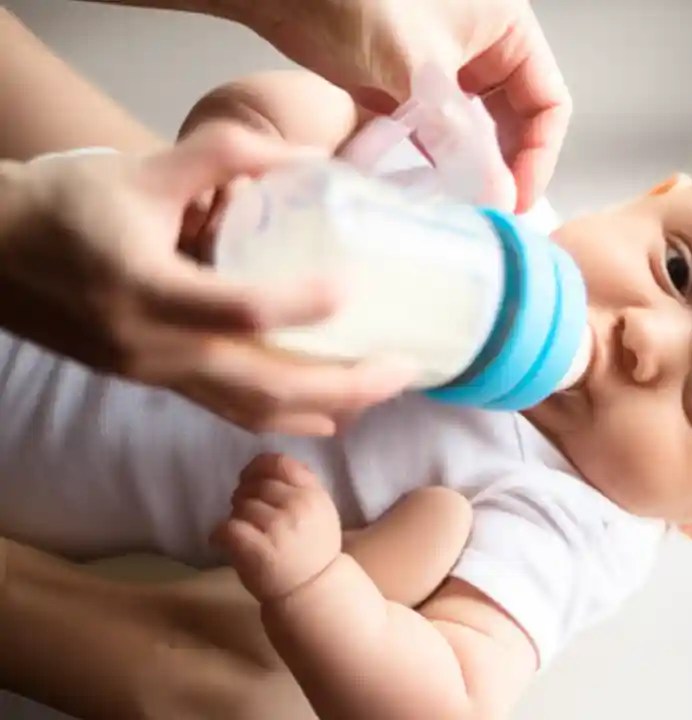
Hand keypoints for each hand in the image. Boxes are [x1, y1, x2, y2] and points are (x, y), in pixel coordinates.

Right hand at [0, 124, 415, 435]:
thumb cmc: (62, 208)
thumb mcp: (141, 170)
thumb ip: (221, 156)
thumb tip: (304, 155)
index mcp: (148, 291)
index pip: (241, 309)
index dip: (302, 303)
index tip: (355, 288)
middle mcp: (156, 348)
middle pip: (265, 385)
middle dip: (344, 385)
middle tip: (406, 368)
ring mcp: (157, 374)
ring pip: (252, 411)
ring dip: (324, 408)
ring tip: (383, 392)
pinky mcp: (158, 381)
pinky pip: (230, 411)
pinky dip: (284, 416)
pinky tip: (328, 414)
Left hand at [214, 454, 342, 601]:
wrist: (312, 590)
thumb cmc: (313, 548)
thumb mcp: (321, 510)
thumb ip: (302, 485)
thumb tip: (270, 463)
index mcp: (314, 494)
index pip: (279, 463)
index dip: (257, 466)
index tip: (250, 477)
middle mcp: (297, 506)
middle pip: (255, 484)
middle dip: (245, 495)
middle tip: (248, 513)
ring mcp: (276, 527)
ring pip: (240, 505)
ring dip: (236, 516)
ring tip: (245, 531)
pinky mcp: (256, 549)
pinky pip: (226, 527)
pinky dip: (220, 534)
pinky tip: (225, 541)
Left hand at [239, 0, 570, 212]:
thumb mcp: (417, 71)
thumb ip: (461, 139)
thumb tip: (498, 199)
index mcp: (506, 27)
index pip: (548, 101)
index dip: (538, 154)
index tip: (515, 198)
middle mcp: (482, 46)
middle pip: (516, 120)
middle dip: (506, 166)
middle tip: (492, 211)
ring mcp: (444, 66)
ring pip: (475, 130)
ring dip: (469, 168)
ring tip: (461, 208)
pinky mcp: (406, 83)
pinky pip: (437, 131)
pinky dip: (435, 160)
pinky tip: (428, 189)